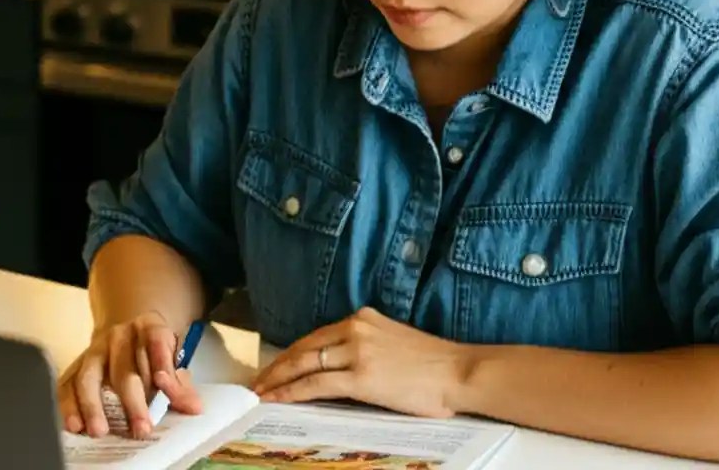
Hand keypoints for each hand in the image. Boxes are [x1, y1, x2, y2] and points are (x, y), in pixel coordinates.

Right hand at [56, 310, 202, 438]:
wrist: (124, 331)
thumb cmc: (151, 350)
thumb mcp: (171, 357)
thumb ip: (180, 383)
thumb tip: (194, 408)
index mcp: (148, 327)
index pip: (156, 342)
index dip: (160, 362)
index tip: (162, 383)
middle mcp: (118, 337)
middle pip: (124, 370)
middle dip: (132, 402)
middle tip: (140, 429)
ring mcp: (94, 351)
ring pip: (89, 377)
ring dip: (93, 405)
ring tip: (99, 431)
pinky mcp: (76, 365)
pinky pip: (67, 385)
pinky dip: (68, 406)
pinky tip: (74, 425)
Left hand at [251, 306, 470, 418]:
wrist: (459, 372)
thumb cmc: (435, 365)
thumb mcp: (394, 342)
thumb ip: (367, 346)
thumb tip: (343, 366)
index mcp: (363, 319)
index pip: (316, 336)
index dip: (292, 353)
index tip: (276, 366)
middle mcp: (356, 329)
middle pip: (303, 347)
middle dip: (277, 366)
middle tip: (258, 381)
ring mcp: (357, 351)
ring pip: (304, 364)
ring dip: (278, 379)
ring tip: (261, 393)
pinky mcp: (361, 376)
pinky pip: (316, 384)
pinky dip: (291, 392)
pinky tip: (278, 399)